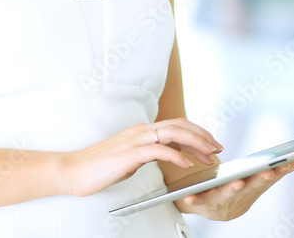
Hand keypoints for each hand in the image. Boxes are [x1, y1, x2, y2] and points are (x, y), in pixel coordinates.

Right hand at [60, 119, 223, 197]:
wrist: (75, 170)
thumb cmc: (101, 166)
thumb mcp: (132, 156)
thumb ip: (150, 151)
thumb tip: (171, 154)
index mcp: (143, 130)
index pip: (177, 124)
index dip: (197, 132)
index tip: (212, 144)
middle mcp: (141, 130)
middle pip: (180, 125)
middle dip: (202, 136)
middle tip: (218, 149)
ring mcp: (135, 140)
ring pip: (173, 133)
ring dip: (195, 143)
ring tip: (209, 155)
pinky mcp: (130, 153)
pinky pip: (159, 150)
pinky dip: (176, 155)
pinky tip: (186, 164)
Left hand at [174, 152, 293, 220]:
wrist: (208, 206)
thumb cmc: (236, 186)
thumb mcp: (259, 175)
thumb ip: (284, 166)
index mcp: (258, 185)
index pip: (278, 174)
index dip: (291, 165)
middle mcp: (244, 196)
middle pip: (256, 186)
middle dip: (263, 178)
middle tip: (269, 171)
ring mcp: (225, 202)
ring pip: (229, 195)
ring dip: (234, 189)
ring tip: (236, 182)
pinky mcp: (204, 204)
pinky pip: (199, 201)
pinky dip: (196, 198)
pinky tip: (190, 195)